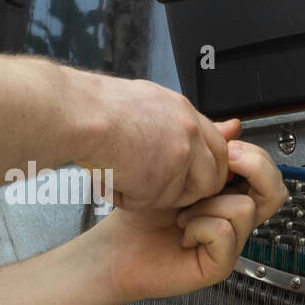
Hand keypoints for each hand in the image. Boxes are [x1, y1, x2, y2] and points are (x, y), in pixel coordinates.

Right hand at [88, 76, 233, 209]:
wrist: (82, 114)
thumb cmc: (101, 107)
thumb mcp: (149, 101)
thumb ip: (179, 121)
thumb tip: (222, 128)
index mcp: (185, 113)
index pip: (217, 147)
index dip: (208, 168)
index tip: (195, 178)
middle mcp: (188, 134)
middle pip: (211, 177)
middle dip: (192, 192)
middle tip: (162, 190)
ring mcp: (177, 159)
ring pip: (180, 196)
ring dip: (155, 196)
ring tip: (127, 179)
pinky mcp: (158, 182)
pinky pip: (147, 203)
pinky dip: (127, 198)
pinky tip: (112, 179)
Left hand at [89, 133, 287, 304]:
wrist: (119, 246)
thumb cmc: (144, 213)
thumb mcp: (178, 170)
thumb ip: (207, 147)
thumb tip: (235, 125)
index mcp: (231, 195)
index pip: (268, 173)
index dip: (252, 157)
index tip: (224, 149)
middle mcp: (236, 220)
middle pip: (275, 191)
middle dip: (248, 171)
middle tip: (213, 173)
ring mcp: (232, 243)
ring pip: (245, 207)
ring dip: (206, 205)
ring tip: (183, 214)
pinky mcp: (220, 264)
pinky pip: (224, 231)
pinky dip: (198, 227)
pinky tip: (183, 232)